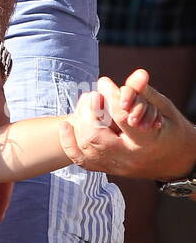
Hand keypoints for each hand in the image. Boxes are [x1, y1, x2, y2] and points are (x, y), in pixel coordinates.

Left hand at [60, 69, 195, 180]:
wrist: (176, 161)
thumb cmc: (170, 129)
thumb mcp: (163, 108)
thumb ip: (145, 92)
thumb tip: (138, 74)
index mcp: (148, 142)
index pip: (121, 117)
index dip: (109, 96)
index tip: (104, 81)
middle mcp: (129, 158)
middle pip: (95, 136)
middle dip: (89, 110)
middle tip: (95, 95)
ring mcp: (116, 167)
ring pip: (85, 147)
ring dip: (80, 121)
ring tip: (88, 104)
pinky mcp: (107, 169)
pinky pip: (81, 160)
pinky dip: (69, 142)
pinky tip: (66, 125)